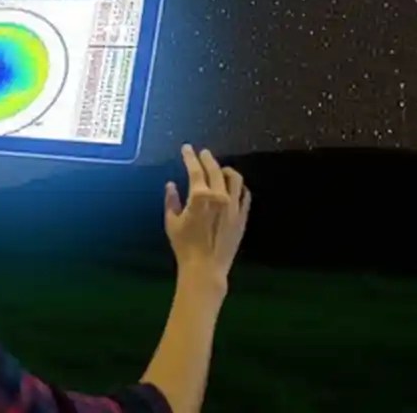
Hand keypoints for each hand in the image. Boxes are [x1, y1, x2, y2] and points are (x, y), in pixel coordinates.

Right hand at [164, 144, 250, 282]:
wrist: (205, 268)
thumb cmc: (184, 246)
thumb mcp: (171, 222)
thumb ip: (171, 201)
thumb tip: (171, 185)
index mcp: (200, 196)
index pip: (195, 169)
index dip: (190, 156)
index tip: (187, 148)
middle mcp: (220, 196)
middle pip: (215, 170)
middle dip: (207, 158)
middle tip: (202, 153)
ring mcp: (234, 206)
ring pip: (234, 179)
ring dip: (225, 170)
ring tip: (220, 168)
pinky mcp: (242, 216)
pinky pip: (245, 195)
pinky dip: (239, 187)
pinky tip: (234, 186)